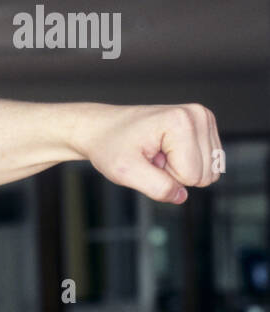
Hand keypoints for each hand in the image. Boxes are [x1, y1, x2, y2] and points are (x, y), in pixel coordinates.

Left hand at [76, 103, 222, 203]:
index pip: (191, 176)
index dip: (165, 176)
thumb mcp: (124, 172)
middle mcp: (198, 116)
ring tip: (156, 153)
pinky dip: (184, 164)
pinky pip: (208, 165)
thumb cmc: (110, 146)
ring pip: (209, 171)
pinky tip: (165, 151)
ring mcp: (204, 119)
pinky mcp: (205, 127)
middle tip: (150, 157)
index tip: (146, 159)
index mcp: (181, 122)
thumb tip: (181, 196)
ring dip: (179, 169)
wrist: (103, 129)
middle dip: (174, 173)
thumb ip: (155, 187)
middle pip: (205, 174)